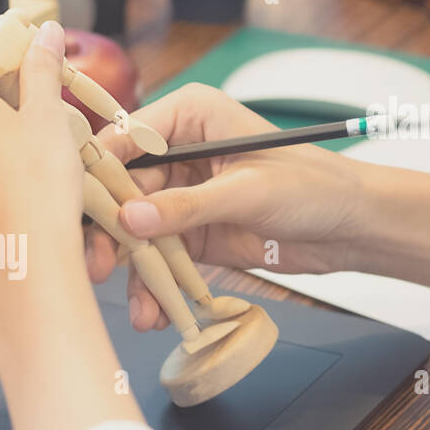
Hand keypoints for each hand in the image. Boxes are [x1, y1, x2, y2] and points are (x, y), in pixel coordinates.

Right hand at [86, 84, 369, 331]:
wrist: (350, 228)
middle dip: (108, 232)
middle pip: (120, 190)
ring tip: (135, 307)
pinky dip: (154, 286)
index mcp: (188, 117)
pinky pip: (157, 258)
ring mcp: (179, 195)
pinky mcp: (189, 233)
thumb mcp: (246, 192)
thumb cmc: (313, 187)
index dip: (97, 175)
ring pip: (134, 230)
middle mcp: (176, 152)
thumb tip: (130, 219)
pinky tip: (153, 312)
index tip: (78, 212)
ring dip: (131, 269)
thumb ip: (186, 207)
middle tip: (95, 267)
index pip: (124, 140)